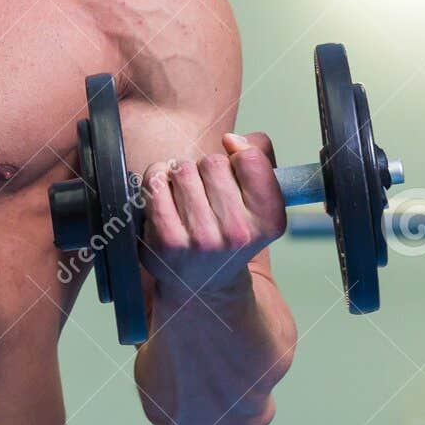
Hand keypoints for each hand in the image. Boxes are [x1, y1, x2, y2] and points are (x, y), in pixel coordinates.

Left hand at [140, 133, 287, 304]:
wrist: (202, 283)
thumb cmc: (229, 232)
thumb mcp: (259, 201)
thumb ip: (259, 159)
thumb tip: (232, 140)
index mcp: (268, 220)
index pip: (250, 160)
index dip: (236, 156)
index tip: (231, 169)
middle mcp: (238, 233)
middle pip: (213, 162)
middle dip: (206, 167)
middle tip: (204, 187)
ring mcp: (201, 240)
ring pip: (183, 170)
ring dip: (179, 172)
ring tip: (183, 190)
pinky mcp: (166, 242)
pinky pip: (155, 185)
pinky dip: (156, 178)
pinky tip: (162, 190)